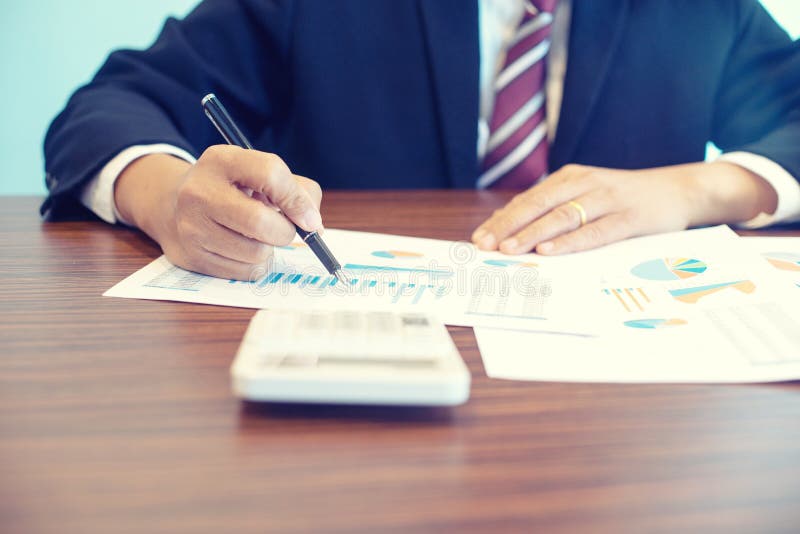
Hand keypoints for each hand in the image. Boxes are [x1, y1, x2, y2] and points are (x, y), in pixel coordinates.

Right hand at [115, 145, 322, 279]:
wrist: (176, 205)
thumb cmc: (233, 189)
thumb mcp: (259, 174)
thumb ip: (297, 191)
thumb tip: (313, 226)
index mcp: (222, 161)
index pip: (270, 173)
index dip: (297, 199)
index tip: (308, 218)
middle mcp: (200, 191)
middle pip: (260, 222)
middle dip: (284, 232)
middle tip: (283, 229)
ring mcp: (192, 226)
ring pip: (256, 253)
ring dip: (268, 249)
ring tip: (255, 235)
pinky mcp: (193, 256)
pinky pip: (245, 272)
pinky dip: (255, 264)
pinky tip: (243, 248)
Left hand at [471, 162, 777, 254]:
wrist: (678, 190)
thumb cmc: (623, 199)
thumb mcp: (585, 196)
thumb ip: (553, 208)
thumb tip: (507, 225)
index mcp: (569, 178)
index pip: (527, 200)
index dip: (501, 220)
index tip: (477, 239)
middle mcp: (584, 183)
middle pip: (538, 206)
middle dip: (508, 227)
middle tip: (485, 247)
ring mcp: (607, 198)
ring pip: (562, 217)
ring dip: (532, 234)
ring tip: (509, 250)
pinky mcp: (628, 216)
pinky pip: (595, 232)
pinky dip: (570, 242)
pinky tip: (550, 250)